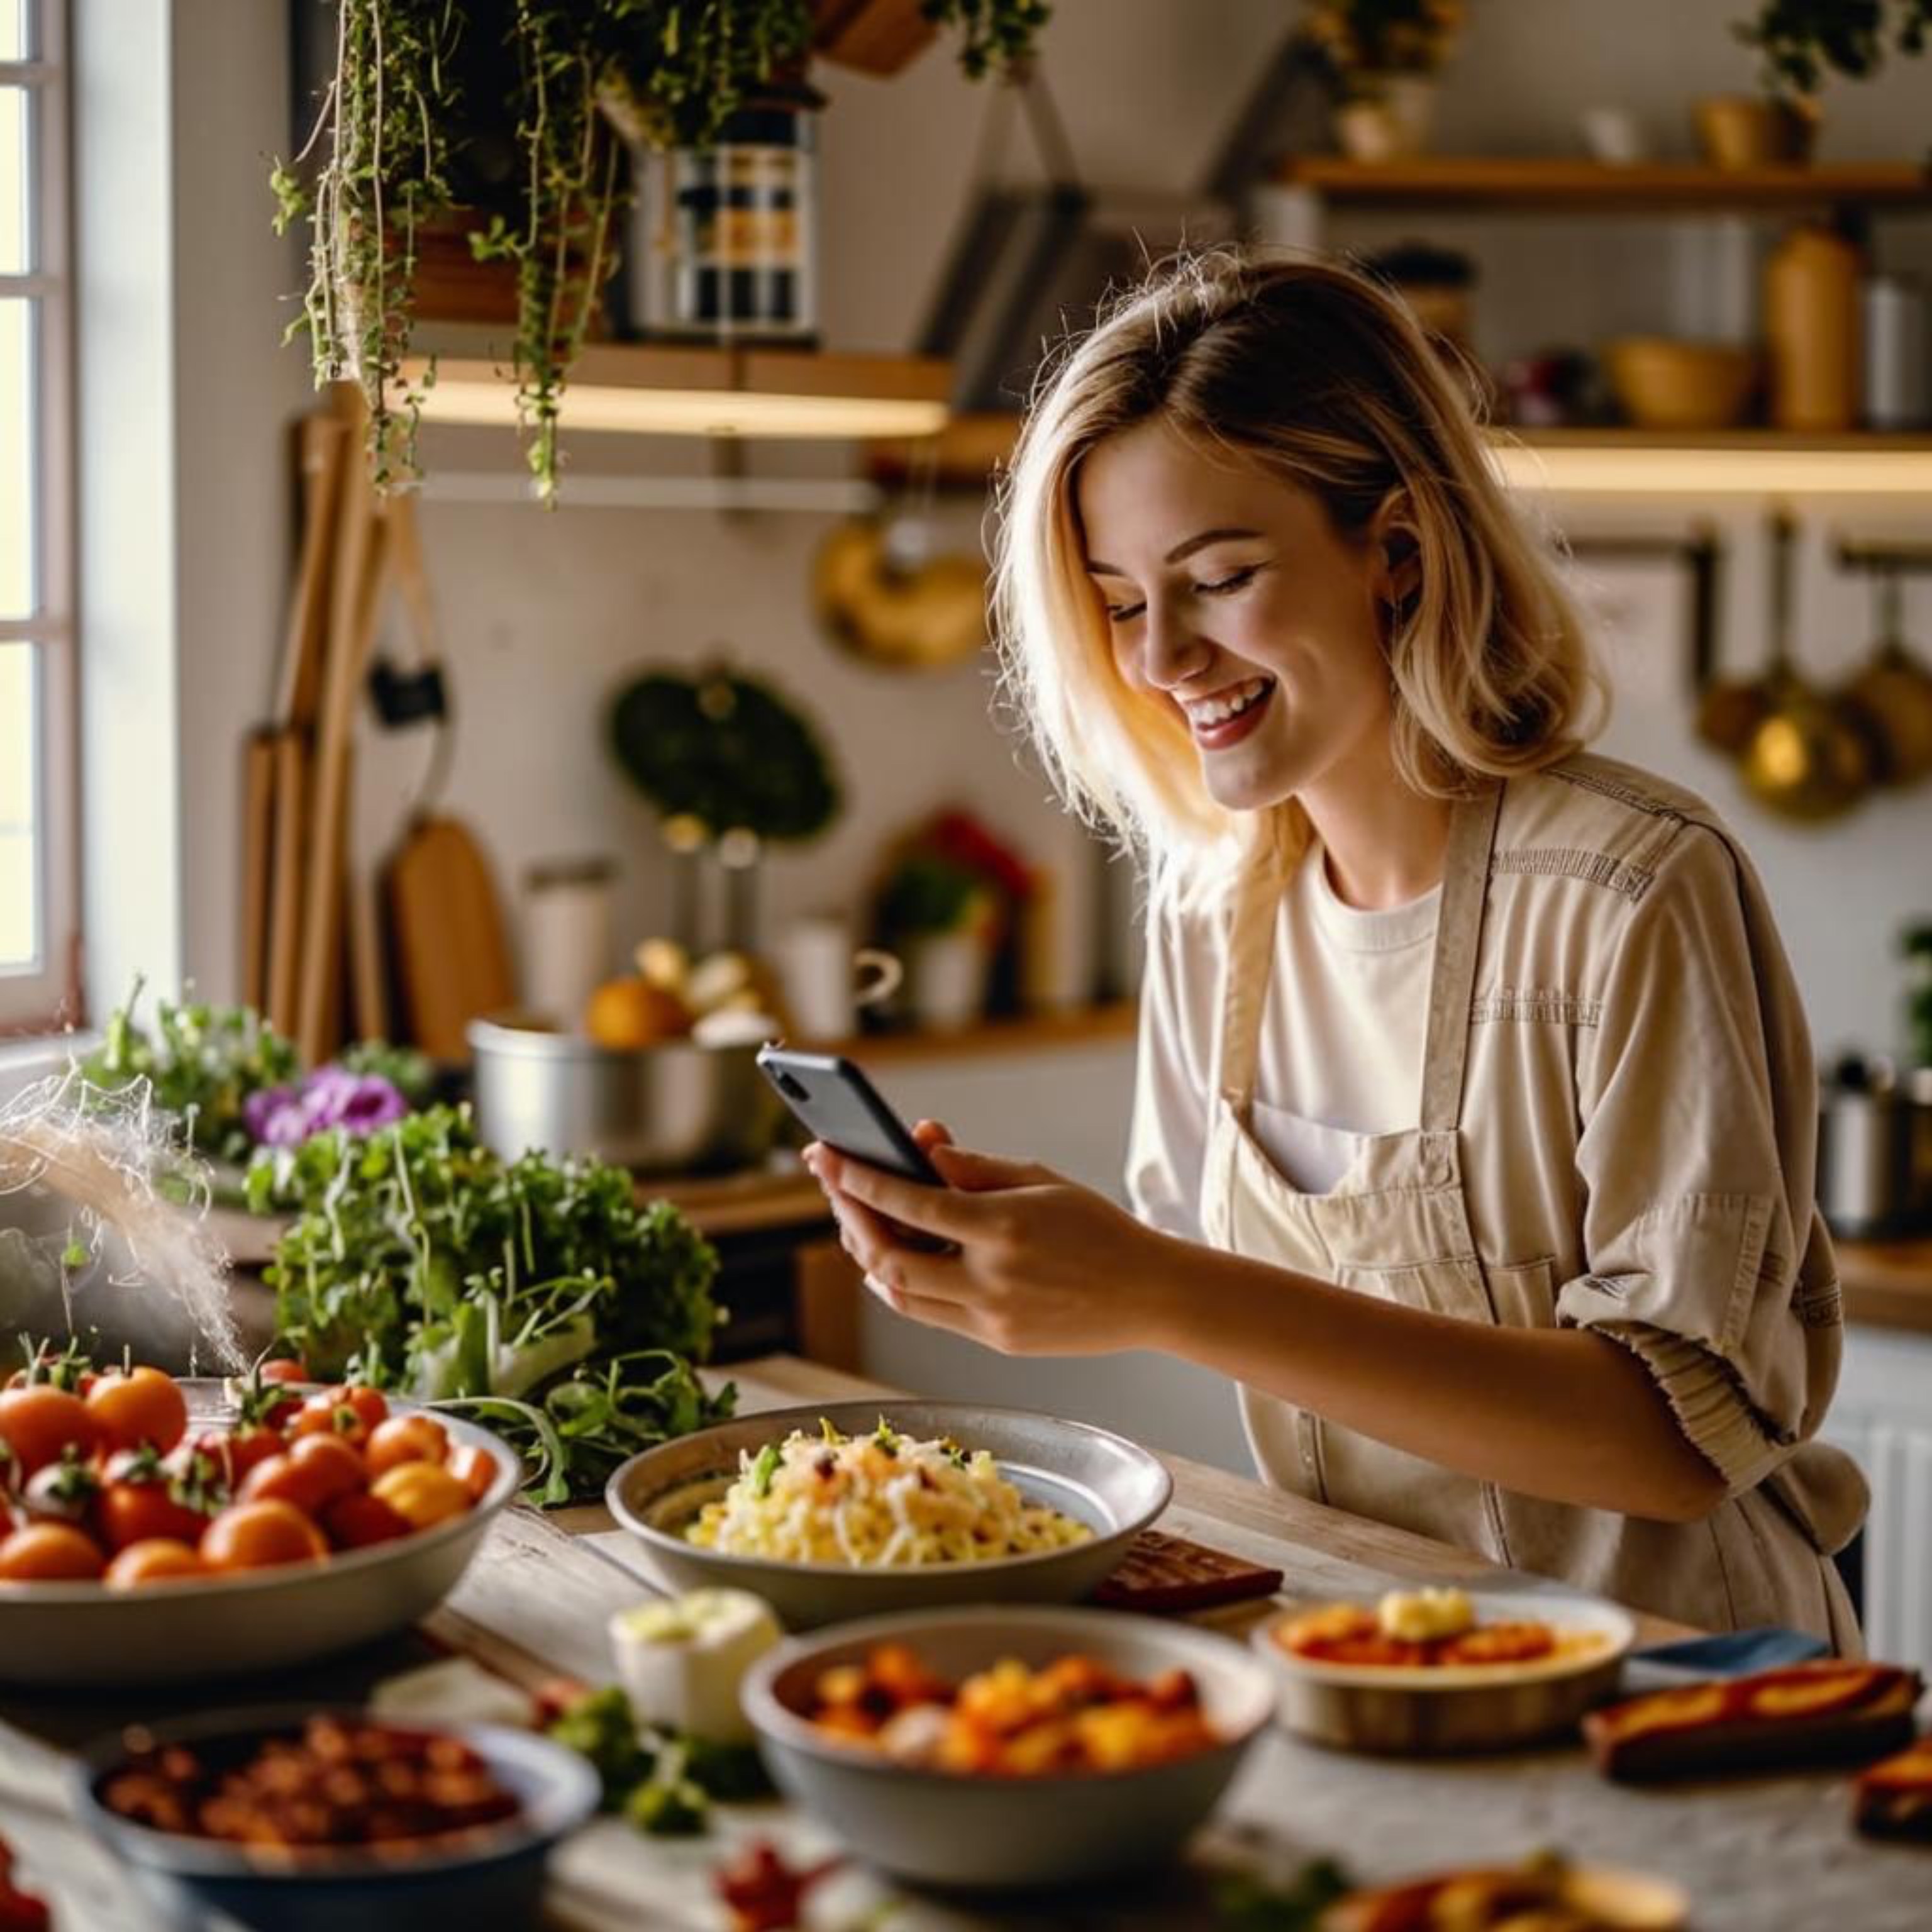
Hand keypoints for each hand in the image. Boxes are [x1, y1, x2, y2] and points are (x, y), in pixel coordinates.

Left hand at [803, 1123, 1179, 1356]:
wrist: (1150, 1294)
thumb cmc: (1096, 1226)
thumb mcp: (1039, 1180)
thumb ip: (973, 1166)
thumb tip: (918, 1145)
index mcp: (1004, 1228)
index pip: (911, 1202)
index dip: (859, 1180)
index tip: (825, 1158)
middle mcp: (991, 1279)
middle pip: (888, 1257)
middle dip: (850, 1220)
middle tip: (835, 1189)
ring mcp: (991, 1318)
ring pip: (900, 1294)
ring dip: (868, 1257)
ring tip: (857, 1223)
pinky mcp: (996, 1342)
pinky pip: (929, 1315)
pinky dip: (900, 1286)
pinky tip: (892, 1262)